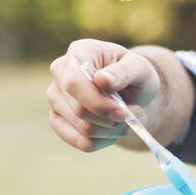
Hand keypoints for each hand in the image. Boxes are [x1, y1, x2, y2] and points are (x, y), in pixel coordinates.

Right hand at [47, 39, 161, 151]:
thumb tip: (102, 80)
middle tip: (132, 118)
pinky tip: (114, 132)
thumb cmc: (134, 75)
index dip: (98, 103)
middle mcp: (60, 72)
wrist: (130, 90)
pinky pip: (81, 142)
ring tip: (127, 122)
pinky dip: (103, 142)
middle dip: (110, 120)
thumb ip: (124, 72)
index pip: (75, 83)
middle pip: (78, 109)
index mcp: (79, 52)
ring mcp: (55, 97)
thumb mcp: (140, 68)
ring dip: (111, 132)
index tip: (123, 113)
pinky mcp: (58, 120)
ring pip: (82, 128)